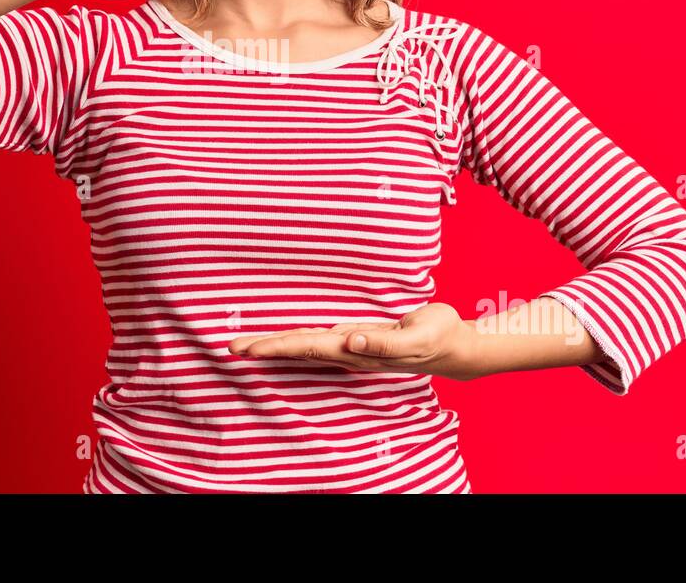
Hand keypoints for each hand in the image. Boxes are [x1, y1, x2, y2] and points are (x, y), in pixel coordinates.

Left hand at [227, 302, 481, 380]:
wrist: (454, 345)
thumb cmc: (438, 336)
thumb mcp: (418, 335)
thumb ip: (383, 342)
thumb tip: (350, 342)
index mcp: (356, 350)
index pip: (307, 347)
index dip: (276, 347)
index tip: (247, 349)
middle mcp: (347, 351)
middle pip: (298, 349)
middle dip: (265, 348)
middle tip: (231, 347)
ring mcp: (351, 346)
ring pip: (305, 345)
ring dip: (276, 345)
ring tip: (248, 345)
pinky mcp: (356, 337)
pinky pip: (318, 339)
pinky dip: (295, 340)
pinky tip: (286, 340)